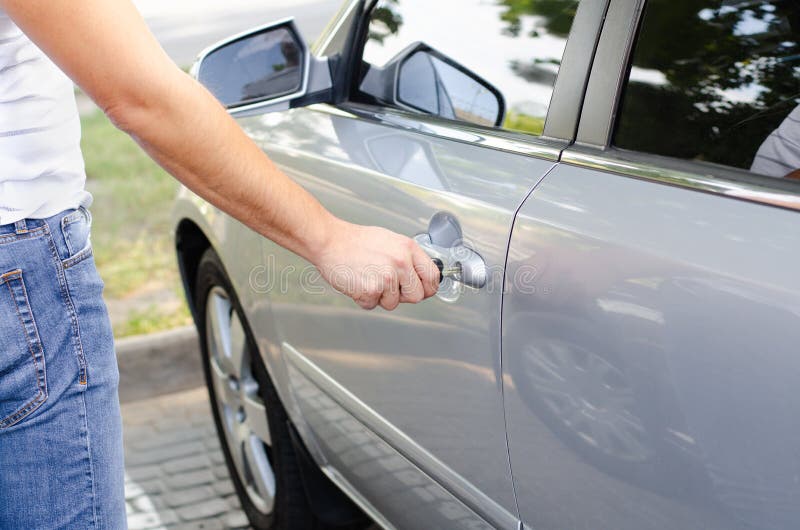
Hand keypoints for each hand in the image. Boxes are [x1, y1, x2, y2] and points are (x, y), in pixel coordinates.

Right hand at [311, 220, 439, 309]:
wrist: (330, 241)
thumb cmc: (356, 241)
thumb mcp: (391, 241)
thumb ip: (408, 258)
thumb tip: (421, 275)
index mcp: (408, 249)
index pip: (433, 277)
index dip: (427, 287)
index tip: (421, 289)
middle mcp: (401, 262)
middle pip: (417, 296)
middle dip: (404, 295)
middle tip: (388, 285)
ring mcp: (386, 277)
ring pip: (394, 303)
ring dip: (381, 297)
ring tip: (369, 277)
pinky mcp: (371, 289)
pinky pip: (373, 305)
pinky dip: (364, 298)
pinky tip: (359, 282)